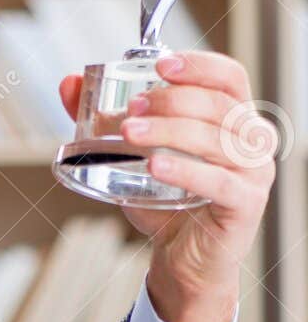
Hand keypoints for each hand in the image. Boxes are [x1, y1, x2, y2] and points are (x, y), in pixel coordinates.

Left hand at [58, 50, 275, 321]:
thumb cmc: (167, 199)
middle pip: (220, 106)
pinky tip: (155, 165)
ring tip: (130, 133)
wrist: (181, 257)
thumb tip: (68, 83)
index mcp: (232, 118)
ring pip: (217, 140)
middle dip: (173, 101)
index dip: (200, 65)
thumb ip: (102, 119)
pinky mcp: (245, 204)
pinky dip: (186, 170)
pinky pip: (218, 182)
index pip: (229, 77)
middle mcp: (251, 140)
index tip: (160, 64)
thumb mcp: (131, 154)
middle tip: (132, 109)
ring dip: (172, 131)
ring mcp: (253, 172)